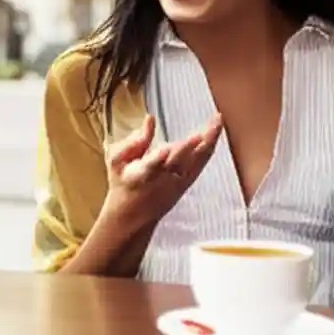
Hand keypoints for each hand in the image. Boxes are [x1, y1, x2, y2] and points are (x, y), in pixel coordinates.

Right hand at [101, 113, 222, 228]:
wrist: (132, 215)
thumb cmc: (122, 183)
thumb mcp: (116, 161)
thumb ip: (133, 141)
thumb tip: (150, 119)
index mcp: (139, 175)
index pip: (150, 166)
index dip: (158, 158)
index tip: (165, 148)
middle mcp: (162, 180)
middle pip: (179, 161)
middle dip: (191, 144)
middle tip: (203, 125)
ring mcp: (177, 183)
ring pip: (195, 160)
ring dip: (208, 140)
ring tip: (217, 120)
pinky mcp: (186, 183)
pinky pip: (201, 163)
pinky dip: (209, 147)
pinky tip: (215, 131)